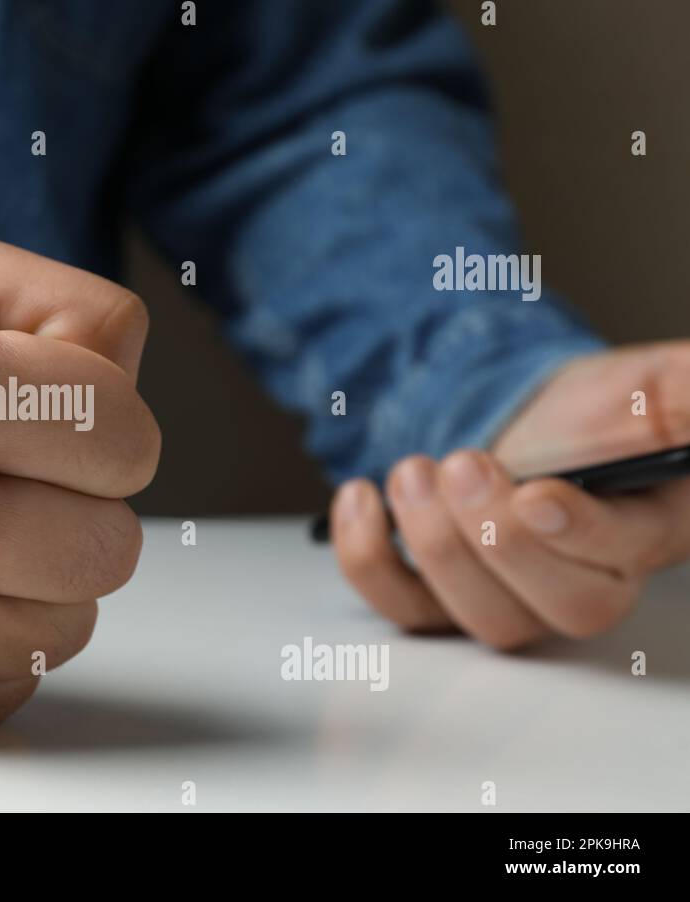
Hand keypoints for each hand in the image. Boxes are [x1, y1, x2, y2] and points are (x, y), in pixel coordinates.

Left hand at [331, 341, 689, 649]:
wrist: (527, 423)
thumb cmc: (599, 411)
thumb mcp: (656, 382)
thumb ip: (688, 392)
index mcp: (648, 530)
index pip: (625, 555)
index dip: (578, 532)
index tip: (536, 494)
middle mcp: (588, 583)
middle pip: (558, 608)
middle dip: (495, 539)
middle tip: (462, 464)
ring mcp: (515, 599)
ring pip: (484, 618)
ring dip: (434, 544)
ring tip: (414, 469)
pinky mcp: (448, 599)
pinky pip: (404, 611)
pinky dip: (368, 560)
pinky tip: (362, 497)